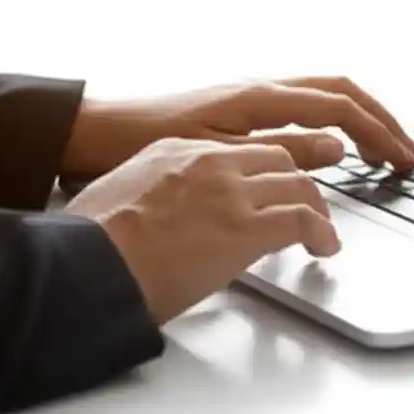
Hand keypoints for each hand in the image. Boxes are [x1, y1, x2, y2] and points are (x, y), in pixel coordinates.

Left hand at [61, 76, 413, 176]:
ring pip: (323, 95)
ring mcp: (251, 96)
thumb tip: (336, 146)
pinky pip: (302, 106)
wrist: (96, 132)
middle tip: (406, 154)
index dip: (379, 133)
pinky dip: (331, 122)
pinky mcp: (239, 109)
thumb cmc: (148, 142)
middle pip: (340, 91)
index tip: (403, 162)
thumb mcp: (221, 155)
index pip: (340, 107)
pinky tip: (332, 146)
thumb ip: (282, 152)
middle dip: (380, 119)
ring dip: (359, 118)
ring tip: (380, 150)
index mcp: (261, 97)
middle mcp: (261, 88)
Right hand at [64, 137, 339, 322]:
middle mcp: (209, 162)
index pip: (237, 151)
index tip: (268, 186)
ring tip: (321, 229)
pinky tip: (324, 246)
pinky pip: (301, 222)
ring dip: (315, 209)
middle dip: (295, 183)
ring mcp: (230, 192)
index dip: (260, 171)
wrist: (89, 263)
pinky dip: (321, 233)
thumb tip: (145, 214)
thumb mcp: (115, 195)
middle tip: (305, 205)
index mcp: (176, 150)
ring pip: (297, 185)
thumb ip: (145, 193)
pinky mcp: (246, 228)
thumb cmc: (89, 242)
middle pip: (276, 159)